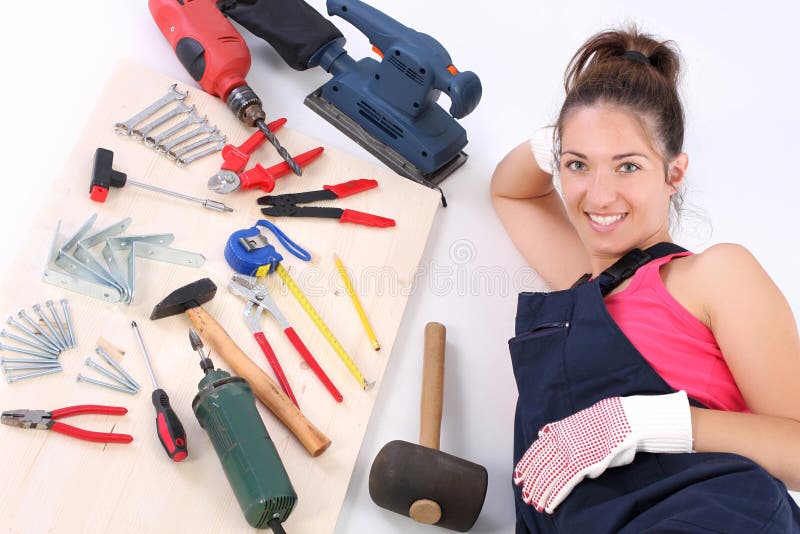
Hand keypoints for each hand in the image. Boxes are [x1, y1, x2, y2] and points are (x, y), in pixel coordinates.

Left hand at [514, 391, 691, 513]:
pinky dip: (556, 495)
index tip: (518, 477)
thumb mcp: (576, 421)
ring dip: (542, 493)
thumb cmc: (604, 421)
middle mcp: (562, 443)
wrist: (624, 418)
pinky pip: (565, 483)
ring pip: (550, 477)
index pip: (536, 452)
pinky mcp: (585, 464)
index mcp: (559, 432)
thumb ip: (558, 429)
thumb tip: (542, 434)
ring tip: (536, 505)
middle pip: (541, 467)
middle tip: (525, 496)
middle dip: (532, 484)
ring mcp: (572, 454)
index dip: (526, 466)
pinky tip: (550, 505)